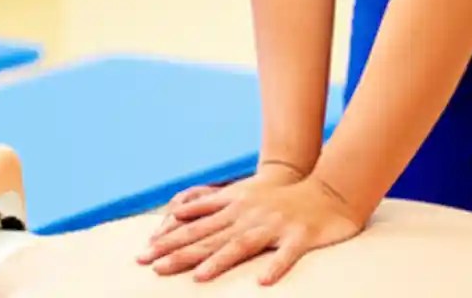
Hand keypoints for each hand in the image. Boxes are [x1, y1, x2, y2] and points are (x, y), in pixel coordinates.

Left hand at [137, 176, 362, 284]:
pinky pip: (287, 254)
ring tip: (200, 277)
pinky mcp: (300, 237)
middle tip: (154, 268)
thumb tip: (175, 211)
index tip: (145, 252)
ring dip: (221, 260)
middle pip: (211, 237)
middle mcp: (249, 216)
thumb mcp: (240, 193)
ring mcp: (274, 226)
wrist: (326, 189)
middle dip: (181, 253)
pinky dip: (275, 266)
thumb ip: (208, 203)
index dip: (170, 239)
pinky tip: (263, 282)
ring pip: (243, 245)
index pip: (195, 226)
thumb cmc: (279, 195)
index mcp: (234, 207)